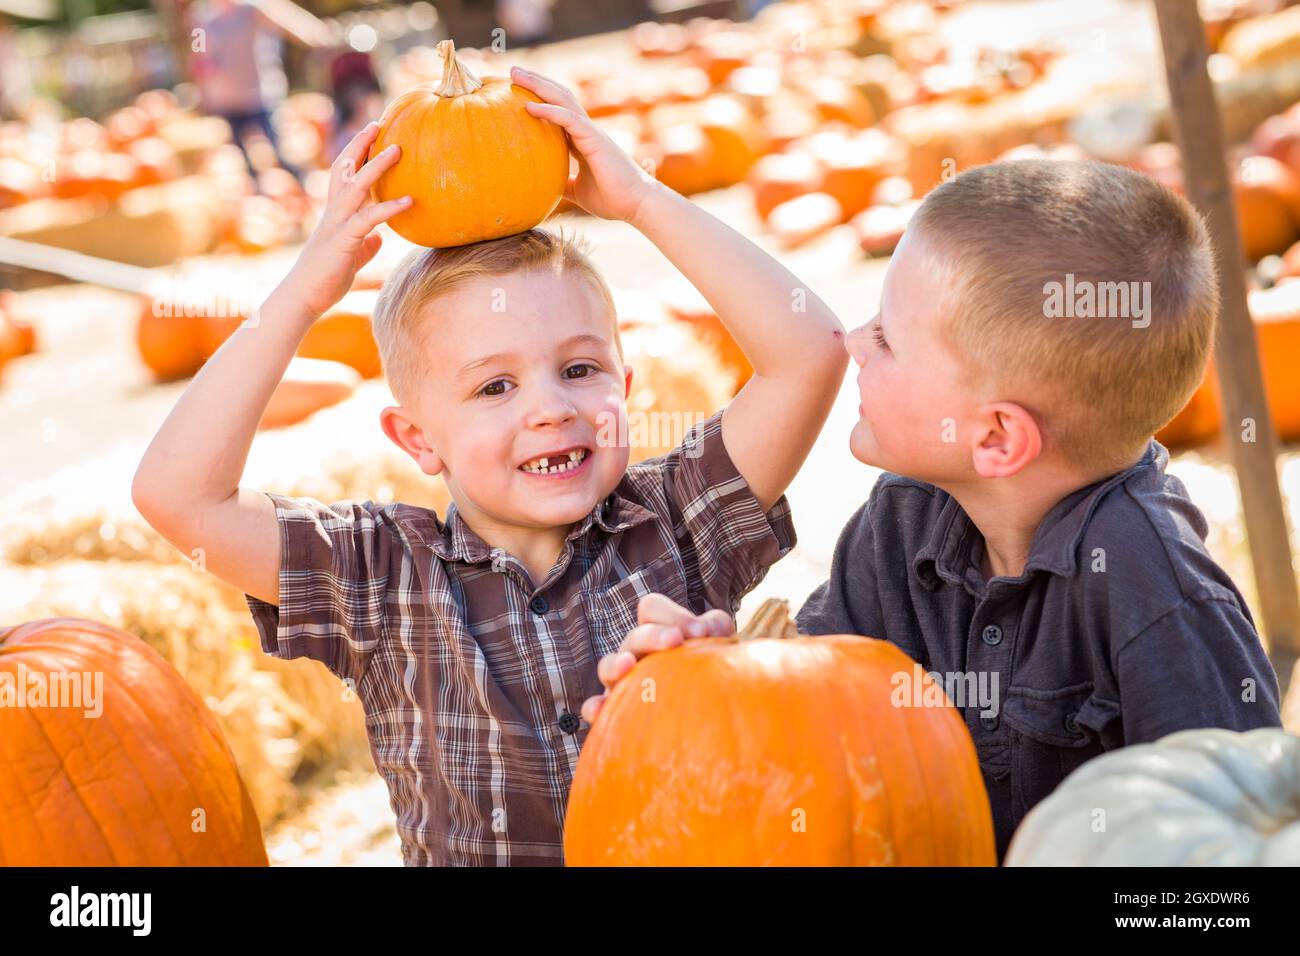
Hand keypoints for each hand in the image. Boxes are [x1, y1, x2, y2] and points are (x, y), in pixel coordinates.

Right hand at [275, 122, 410, 317]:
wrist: (304, 297)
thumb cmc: (327, 278)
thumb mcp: (351, 256)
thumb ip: (365, 242)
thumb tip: (379, 237)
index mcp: (335, 213)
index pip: (343, 174)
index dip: (355, 152)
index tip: (371, 133)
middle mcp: (333, 212)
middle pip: (345, 168)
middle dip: (360, 144)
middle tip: (379, 123)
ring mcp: (337, 223)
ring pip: (356, 186)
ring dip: (376, 166)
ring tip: (398, 150)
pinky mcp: (344, 240)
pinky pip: (369, 219)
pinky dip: (389, 208)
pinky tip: (410, 202)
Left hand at [510, 65, 660, 223]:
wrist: (636, 205)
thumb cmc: (612, 199)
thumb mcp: (579, 190)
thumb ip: (564, 183)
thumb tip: (545, 188)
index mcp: (583, 139)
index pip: (559, 110)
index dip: (540, 97)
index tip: (518, 89)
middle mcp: (587, 130)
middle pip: (559, 97)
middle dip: (536, 82)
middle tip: (512, 71)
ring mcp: (591, 132)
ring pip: (562, 100)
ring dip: (538, 85)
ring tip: (515, 74)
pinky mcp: (595, 139)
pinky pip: (569, 120)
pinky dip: (549, 111)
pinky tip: (529, 107)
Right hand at [580, 593, 734, 725]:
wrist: (706, 711)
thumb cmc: (709, 669)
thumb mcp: (718, 642)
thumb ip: (715, 625)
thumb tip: (706, 628)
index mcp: (657, 631)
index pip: (651, 608)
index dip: (672, 614)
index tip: (700, 632)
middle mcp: (636, 652)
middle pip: (634, 636)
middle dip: (653, 635)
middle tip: (675, 641)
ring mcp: (622, 680)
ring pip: (607, 666)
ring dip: (614, 664)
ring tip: (626, 666)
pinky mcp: (616, 711)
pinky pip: (598, 707)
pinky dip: (595, 707)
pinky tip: (599, 712)